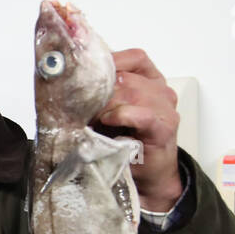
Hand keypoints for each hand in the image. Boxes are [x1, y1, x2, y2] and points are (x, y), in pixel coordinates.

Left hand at [93, 48, 182, 211]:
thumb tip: (69, 78)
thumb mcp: (109, 110)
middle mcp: (160, 89)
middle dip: (99, 92)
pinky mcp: (163, 127)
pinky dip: (120, 116)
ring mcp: (165, 107)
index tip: (84, 75)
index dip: (109, 62)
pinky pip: (140, 113)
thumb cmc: (126, 142)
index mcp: (150, 79)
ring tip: (96, 120)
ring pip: (130, 91)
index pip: (132, 57)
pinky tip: (109, 122)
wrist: (147, 176)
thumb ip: (100, 92)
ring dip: (106, 106)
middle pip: (125, 76)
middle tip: (83, 107)